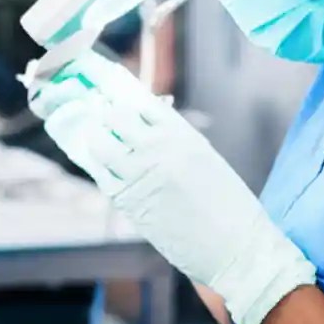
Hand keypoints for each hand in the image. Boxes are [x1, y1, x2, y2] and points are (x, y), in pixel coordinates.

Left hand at [28, 51, 315, 323]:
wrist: (237, 248)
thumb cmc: (227, 205)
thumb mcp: (203, 158)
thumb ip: (171, 137)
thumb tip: (141, 121)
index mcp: (180, 132)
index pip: (136, 96)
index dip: (111, 85)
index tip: (96, 76)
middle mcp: (158, 147)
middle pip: (112, 114)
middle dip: (99, 109)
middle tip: (86, 106)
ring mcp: (141, 174)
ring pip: (100, 141)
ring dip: (94, 136)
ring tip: (93, 135)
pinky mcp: (130, 202)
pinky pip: (101, 173)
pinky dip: (96, 163)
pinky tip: (97, 160)